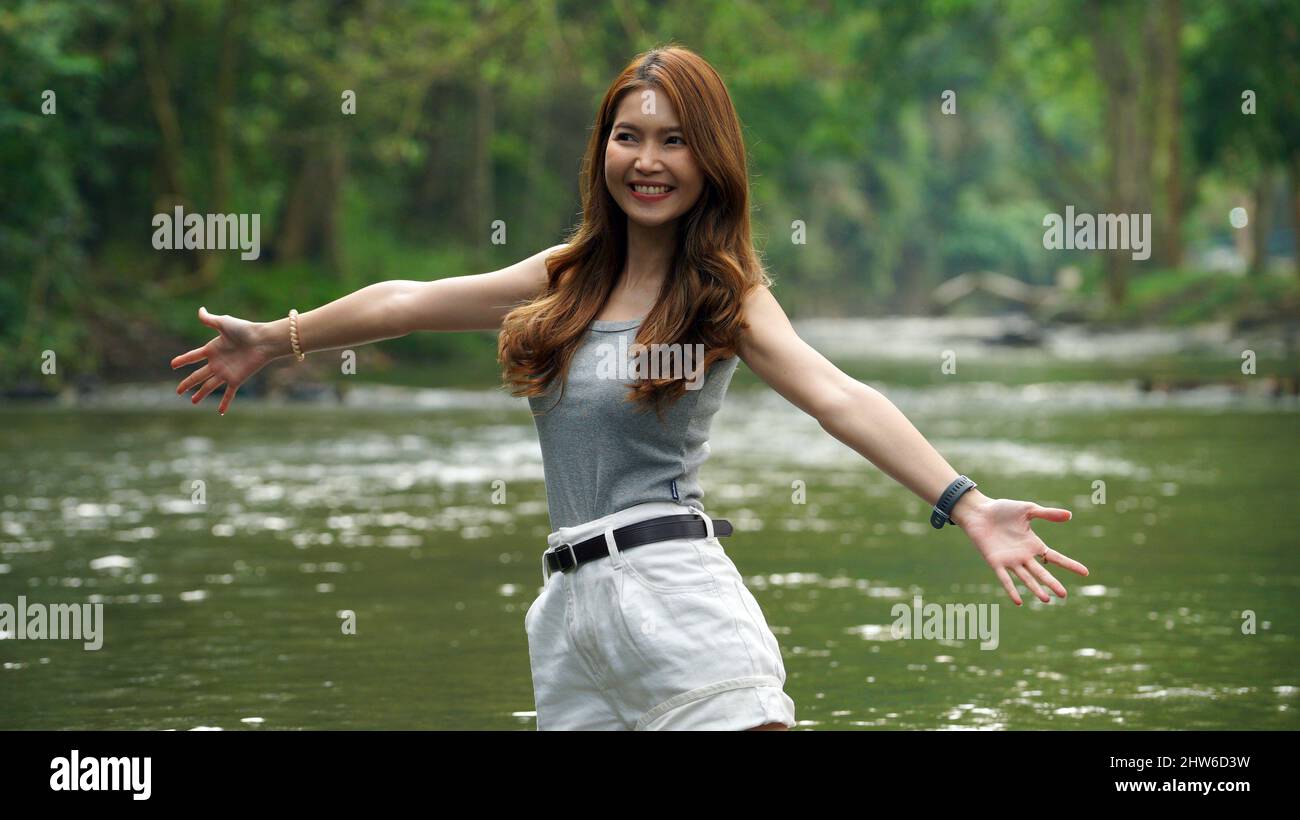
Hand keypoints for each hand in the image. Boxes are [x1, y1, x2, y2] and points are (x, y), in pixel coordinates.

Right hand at [170, 306, 269, 414]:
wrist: (263, 341)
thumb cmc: (245, 330)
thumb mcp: (224, 323)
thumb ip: (210, 319)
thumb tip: (200, 310)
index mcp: (212, 349)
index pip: (193, 356)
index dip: (183, 360)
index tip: (173, 365)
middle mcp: (217, 362)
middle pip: (198, 375)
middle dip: (188, 383)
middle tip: (178, 391)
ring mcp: (226, 372)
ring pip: (209, 386)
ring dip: (201, 394)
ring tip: (193, 401)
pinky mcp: (237, 379)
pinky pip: (229, 393)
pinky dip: (225, 402)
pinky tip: (220, 412)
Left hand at [955, 496, 1088, 605]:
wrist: (979, 512)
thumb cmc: (1002, 509)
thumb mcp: (1028, 510)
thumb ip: (1047, 514)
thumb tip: (1070, 515)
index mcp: (1033, 544)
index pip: (1055, 557)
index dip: (1070, 565)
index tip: (1086, 573)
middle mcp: (1023, 556)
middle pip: (1041, 572)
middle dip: (1052, 583)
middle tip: (1064, 595)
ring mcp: (1009, 560)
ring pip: (1026, 578)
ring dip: (1035, 588)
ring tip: (1046, 600)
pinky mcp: (995, 561)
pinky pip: (1005, 578)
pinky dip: (1011, 589)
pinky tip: (1018, 601)